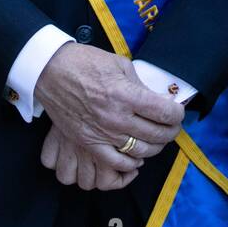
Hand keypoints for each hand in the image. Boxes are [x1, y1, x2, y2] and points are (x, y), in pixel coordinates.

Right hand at [35, 42, 184, 189]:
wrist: (50, 71)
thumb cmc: (85, 63)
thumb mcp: (120, 65)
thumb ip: (140, 85)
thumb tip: (158, 99)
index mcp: (126, 95)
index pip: (164, 113)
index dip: (177, 114)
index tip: (177, 112)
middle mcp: (116, 117)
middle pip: (156, 135)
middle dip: (171, 132)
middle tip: (172, 127)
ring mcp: (101, 133)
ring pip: (140, 152)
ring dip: (155, 148)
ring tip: (157, 140)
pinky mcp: (87, 143)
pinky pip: (115, 163)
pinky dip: (131, 164)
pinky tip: (137, 157)